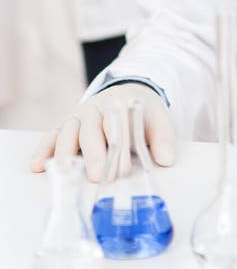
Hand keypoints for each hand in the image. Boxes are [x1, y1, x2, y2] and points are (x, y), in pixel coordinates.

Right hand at [31, 83, 175, 181]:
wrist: (126, 92)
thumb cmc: (140, 113)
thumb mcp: (157, 119)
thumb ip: (162, 138)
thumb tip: (167, 159)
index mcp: (117, 105)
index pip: (117, 125)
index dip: (119, 147)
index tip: (123, 169)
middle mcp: (94, 109)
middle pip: (91, 130)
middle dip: (94, 154)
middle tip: (98, 176)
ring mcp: (77, 117)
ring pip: (68, 132)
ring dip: (64, 152)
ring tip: (63, 171)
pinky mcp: (65, 125)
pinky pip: (52, 136)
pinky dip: (43, 149)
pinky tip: (37, 166)